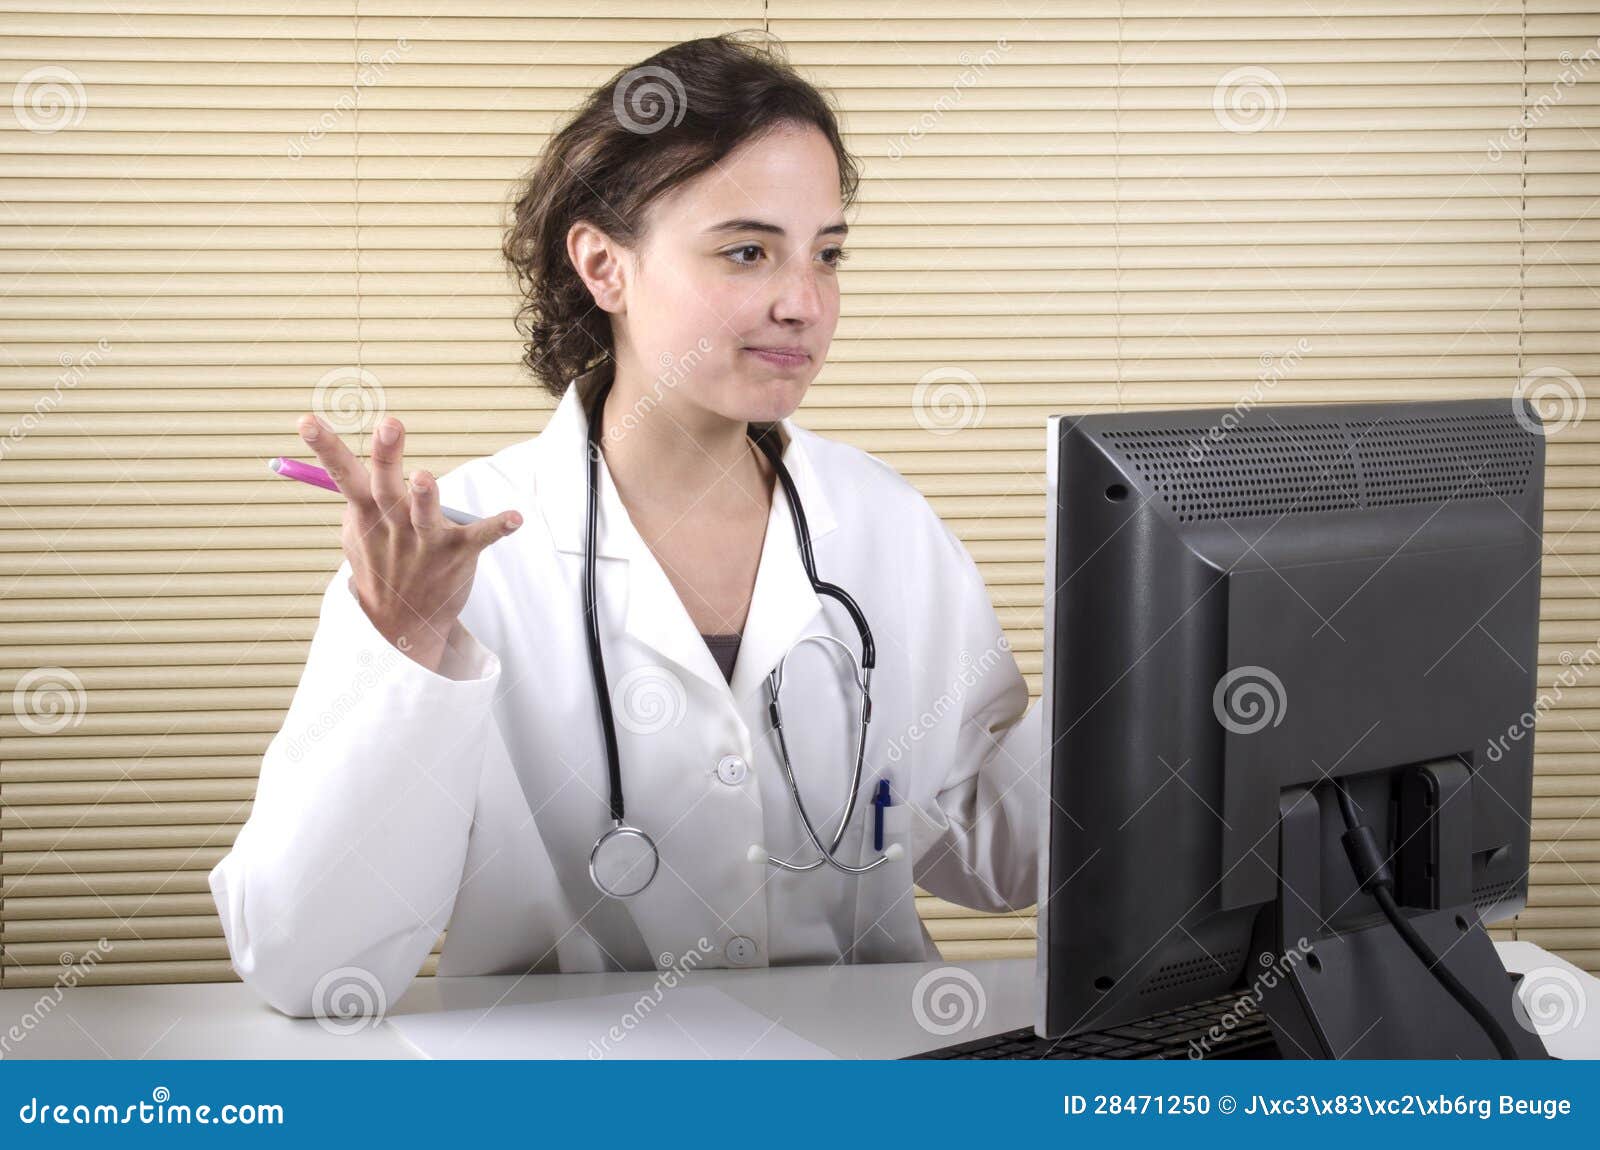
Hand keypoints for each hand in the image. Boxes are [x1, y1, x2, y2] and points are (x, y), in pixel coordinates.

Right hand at [297, 413, 521, 669]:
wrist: (400, 626)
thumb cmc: (380, 566)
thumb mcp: (357, 535)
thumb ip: (356, 499)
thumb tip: (351, 465)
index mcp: (367, 513)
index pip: (342, 474)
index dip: (326, 447)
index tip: (305, 420)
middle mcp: (394, 524)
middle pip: (386, 485)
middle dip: (386, 456)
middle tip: (389, 424)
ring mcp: (425, 541)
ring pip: (425, 514)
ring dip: (425, 497)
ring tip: (423, 478)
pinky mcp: (457, 554)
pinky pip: (480, 538)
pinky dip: (498, 527)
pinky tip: (516, 518)